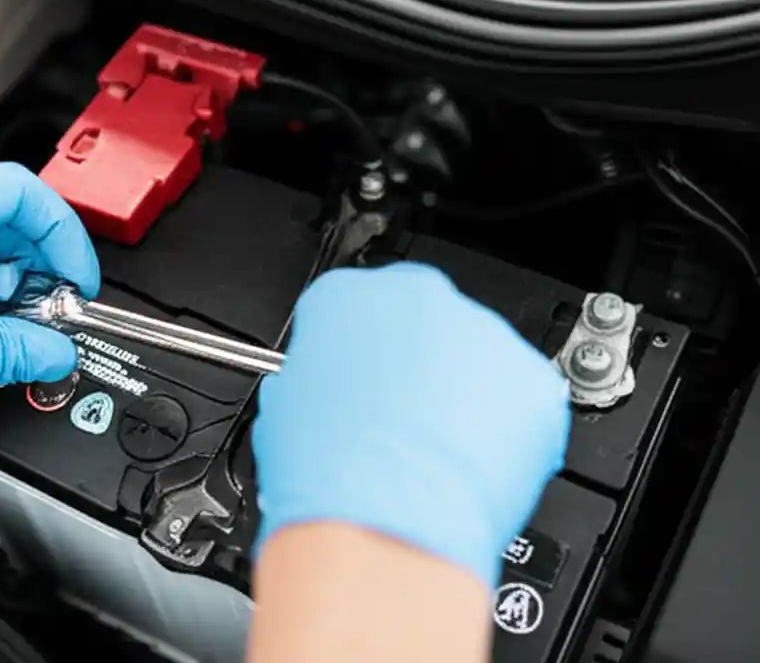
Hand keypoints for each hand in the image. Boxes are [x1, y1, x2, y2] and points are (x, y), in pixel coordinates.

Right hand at [253, 263, 569, 586]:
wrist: (383, 524)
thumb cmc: (329, 471)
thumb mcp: (287, 406)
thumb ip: (315, 374)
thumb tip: (327, 391)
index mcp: (350, 297)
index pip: (353, 304)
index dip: (355, 349)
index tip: (359, 379)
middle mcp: (421, 301)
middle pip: (423, 323)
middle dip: (415, 366)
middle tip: (399, 419)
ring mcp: (484, 337)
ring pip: (478, 359)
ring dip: (462, 396)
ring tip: (436, 452)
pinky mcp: (533, 382)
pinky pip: (522, 400)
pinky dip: (504, 430)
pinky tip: (472, 463)